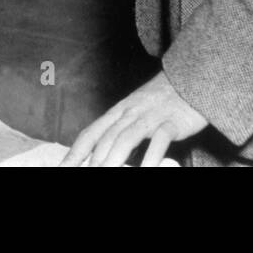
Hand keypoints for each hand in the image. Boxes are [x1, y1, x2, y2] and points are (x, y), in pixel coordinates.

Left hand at [61, 70, 206, 166]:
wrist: (190, 77)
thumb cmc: (162, 99)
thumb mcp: (136, 110)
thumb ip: (120, 129)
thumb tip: (102, 154)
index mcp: (118, 111)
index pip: (91, 134)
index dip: (75, 152)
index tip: (62, 167)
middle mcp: (130, 112)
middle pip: (106, 139)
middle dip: (92, 160)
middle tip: (83, 174)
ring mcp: (150, 116)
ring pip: (126, 138)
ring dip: (114, 159)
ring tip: (104, 173)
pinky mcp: (172, 120)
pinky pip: (160, 139)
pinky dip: (151, 155)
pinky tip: (146, 169)